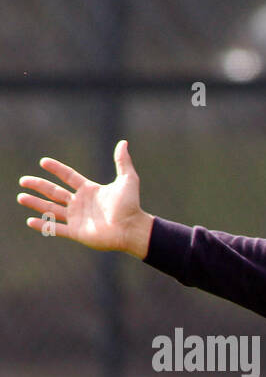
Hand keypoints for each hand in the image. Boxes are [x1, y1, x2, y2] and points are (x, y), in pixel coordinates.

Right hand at [17, 139, 152, 257]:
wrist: (132, 228)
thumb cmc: (131, 206)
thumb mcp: (127, 180)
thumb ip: (122, 162)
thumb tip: (123, 143)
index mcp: (90, 191)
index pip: (68, 177)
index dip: (57, 169)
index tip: (44, 162)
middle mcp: (81, 204)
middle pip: (54, 193)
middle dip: (38, 186)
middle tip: (23, 181)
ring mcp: (78, 218)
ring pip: (51, 209)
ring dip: (36, 203)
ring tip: (21, 197)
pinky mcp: (77, 232)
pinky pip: (56, 228)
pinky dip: (43, 225)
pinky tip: (29, 221)